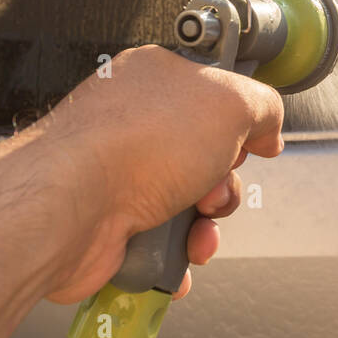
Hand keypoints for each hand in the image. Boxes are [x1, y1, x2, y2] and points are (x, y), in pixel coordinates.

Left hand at [27, 45, 284, 302]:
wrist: (70, 209)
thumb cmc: (135, 145)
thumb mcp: (231, 102)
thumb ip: (263, 106)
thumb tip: (267, 129)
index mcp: (154, 79)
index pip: (212, 94)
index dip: (238, 122)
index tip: (251, 140)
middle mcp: (131, 124)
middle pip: (207, 158)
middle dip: (223, 185)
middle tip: (211, 189)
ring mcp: (117, 175)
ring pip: (188, 206)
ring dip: (205, 228)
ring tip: (194, 233)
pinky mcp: (109, 224)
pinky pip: (161, 244)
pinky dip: (176, 258)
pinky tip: (174, 257)